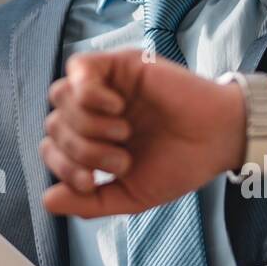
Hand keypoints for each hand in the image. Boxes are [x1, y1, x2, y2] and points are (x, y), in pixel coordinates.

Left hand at [41, 50, 266, 217]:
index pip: (51, 146)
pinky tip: (116, 108)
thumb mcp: (131, 194)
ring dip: (86, 123)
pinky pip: (78, 67)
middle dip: (82, 150)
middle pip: (53, 123)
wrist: (219, 139)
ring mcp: (105, 85)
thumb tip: (48, 201)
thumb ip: (89, 201)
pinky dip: (89, 92)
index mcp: (93, 139)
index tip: (91, 183)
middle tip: (121, 160)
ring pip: (60, 95)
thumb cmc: (180, 163)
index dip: (62, 167)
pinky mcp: (119, 63)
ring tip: (122, 133)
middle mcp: (93, 110)